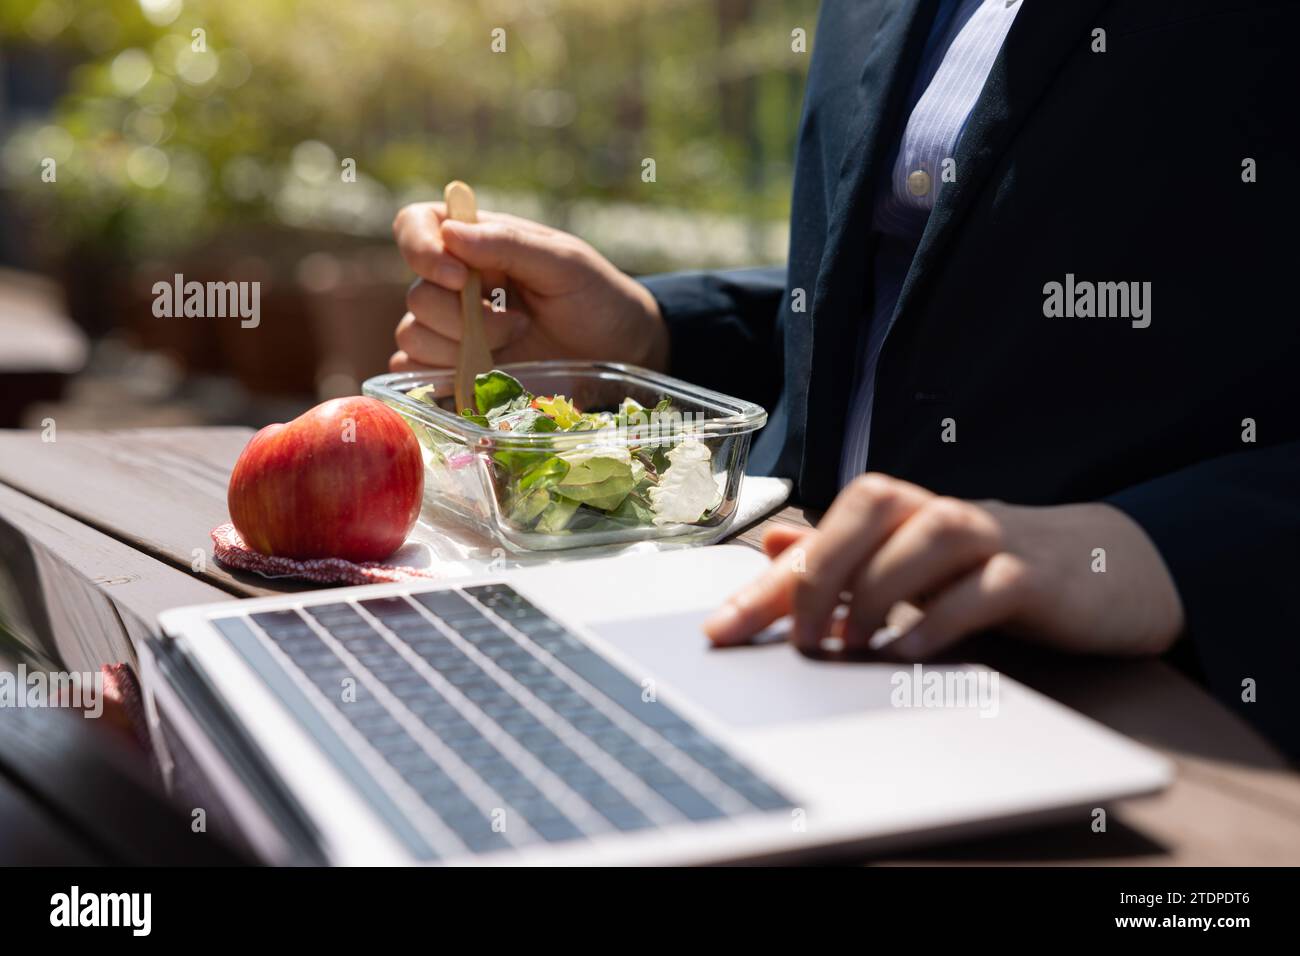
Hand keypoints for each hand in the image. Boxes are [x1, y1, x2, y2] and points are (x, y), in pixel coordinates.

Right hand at [389, 202, 667, 371]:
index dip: (421, 249)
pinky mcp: (455, 369)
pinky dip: (439, 375)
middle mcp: (455, 283)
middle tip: (518, 324)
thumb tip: (452, 232)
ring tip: (514, 345)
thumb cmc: (595, 297)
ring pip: (413, 336)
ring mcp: (452, 329)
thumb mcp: (564, 263)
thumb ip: (509, 245)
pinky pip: (414, 372)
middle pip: (418, 296)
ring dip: (462, 348)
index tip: (458, 277)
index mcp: (475, 243)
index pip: (416, 226)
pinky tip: (482, 374)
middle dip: (463, 318)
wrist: (618, 352)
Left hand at [704, 473, 1184, 658]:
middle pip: (867, 511)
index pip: (819, 535)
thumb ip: (842, 554)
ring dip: (877, 593)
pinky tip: (907, 652)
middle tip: (803, 641)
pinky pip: (983, 587)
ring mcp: (990, 537)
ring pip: (926, 538)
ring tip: (851, 647)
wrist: (1095, 567)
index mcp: (898, 510)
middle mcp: (936, 511)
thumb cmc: (983, 566)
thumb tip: (771, 546)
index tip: (721, 632)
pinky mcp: (1034, 575)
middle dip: (819, 576)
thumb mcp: (904, 561)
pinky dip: (940, 619)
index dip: (765, 584)